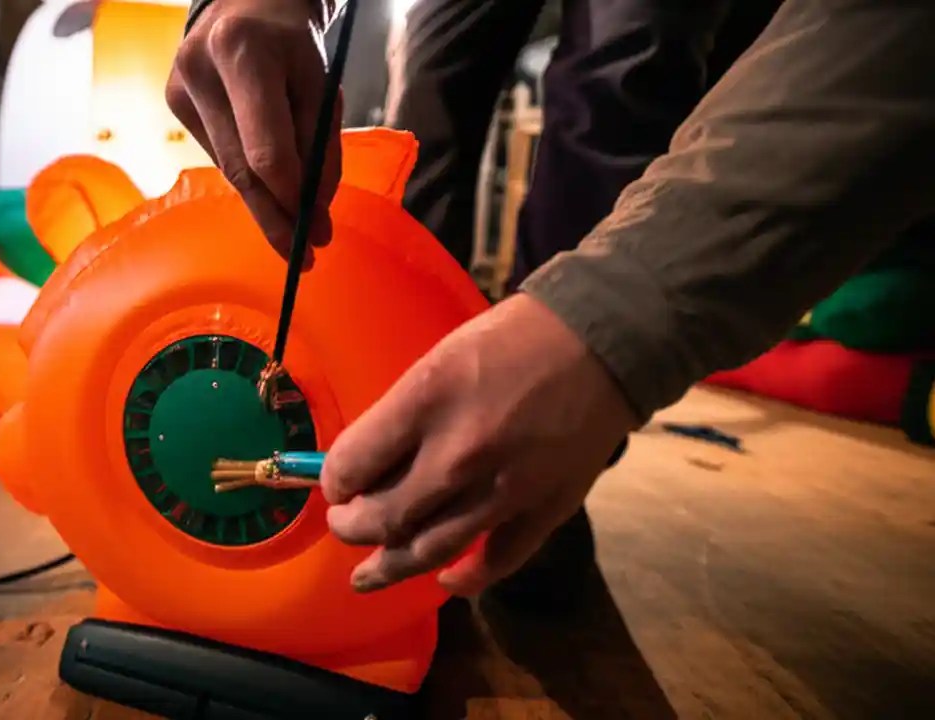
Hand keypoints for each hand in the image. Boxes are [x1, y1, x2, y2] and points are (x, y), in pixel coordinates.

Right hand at [166, 0, 340, 266]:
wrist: (246, 0)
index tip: (317, 234)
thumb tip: (316, 209)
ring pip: (228, 168)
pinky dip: (248, 175)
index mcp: (244, 55)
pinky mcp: (172, 102)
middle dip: (277, 219)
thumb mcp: (321, 82)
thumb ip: (320, 144)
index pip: (267, 152)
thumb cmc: (292, 41)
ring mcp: (178, 88)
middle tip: (303, 260)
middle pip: (241, 171)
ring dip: (264, 204)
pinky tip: (267, 185)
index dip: (292, 200)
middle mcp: (200, 72)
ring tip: (295, 231)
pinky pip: (218, 154)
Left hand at [320, 293, 637, 596]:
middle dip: (351, 528)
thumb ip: (400, 413)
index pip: (352, 465)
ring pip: (429, 551)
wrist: (601, 343)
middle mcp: (459, 453)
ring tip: (366, 575)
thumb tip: (365, 460)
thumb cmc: (511, 340)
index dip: (333, 482)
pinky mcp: (544, 511)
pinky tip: (445, 581)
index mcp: (426, 402)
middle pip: (383, 517)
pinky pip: (496, 561)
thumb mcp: (438, 360)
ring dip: (389, 567)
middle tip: (344, 525)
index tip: (334, 485)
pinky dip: (465, 579)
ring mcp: (504, 490)